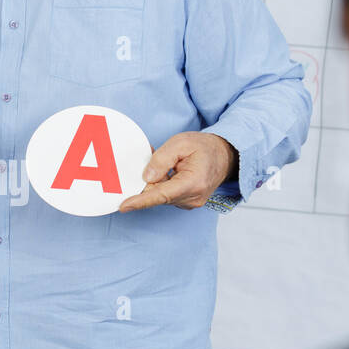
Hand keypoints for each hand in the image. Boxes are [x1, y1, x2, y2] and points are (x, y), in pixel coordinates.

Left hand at [118, 132, 236, 211]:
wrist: (225, 156)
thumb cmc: (204, 148)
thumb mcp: (181, 143)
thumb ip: (161, 159)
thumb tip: (146, 177)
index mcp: (193, 183)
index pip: (161, 195)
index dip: (140, 201)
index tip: (123, 206)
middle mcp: (192, 198)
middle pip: (158, 195)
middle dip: (148, 180)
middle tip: (151, 159)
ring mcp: (190, 203)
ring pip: (161, 196)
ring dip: (156, 181)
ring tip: (168, 164)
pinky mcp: (186, 203)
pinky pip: (166, 196)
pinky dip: (162, 184)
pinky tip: (169, 172)